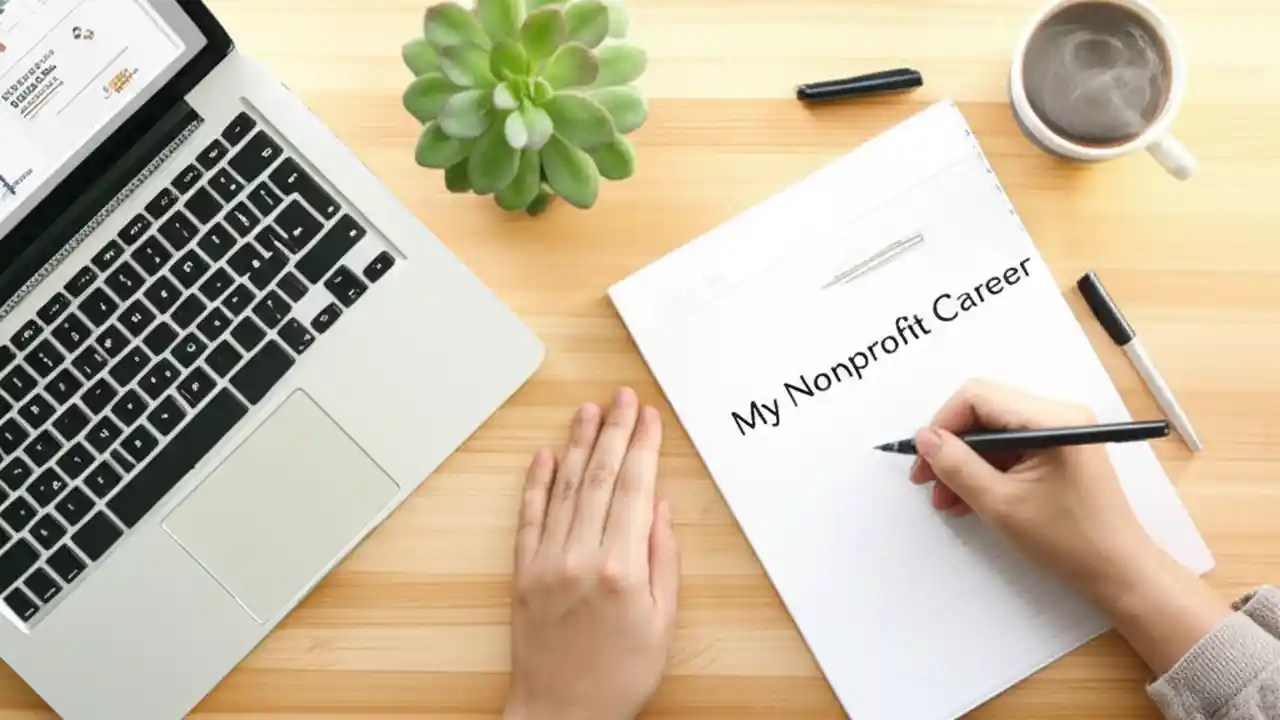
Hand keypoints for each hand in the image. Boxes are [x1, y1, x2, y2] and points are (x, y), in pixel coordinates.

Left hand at [505, 388, 678, 719]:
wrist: (563, 713)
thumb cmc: (618, 676)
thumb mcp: (663, 622)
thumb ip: (663, 559)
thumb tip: (661, 509)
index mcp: (622, 568)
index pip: (636, 488)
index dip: (644, 446)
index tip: (649, 417)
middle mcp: (580, 556)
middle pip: (602, 477)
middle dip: (615, 431)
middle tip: (622, 398)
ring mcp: (547, 561)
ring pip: (566, 487)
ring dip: (579, 444)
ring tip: (589, 411)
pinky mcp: (523, 572)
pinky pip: (530, 516)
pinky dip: (538, 482)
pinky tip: (548, 455)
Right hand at [908, 379, 1156, 596]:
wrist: (1117, 570)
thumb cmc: (1067, 540)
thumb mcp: (1000, 504)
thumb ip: (957, 465)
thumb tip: (924, 438)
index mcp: (1051, 419)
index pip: (978, 397)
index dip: (943, 424)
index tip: (924, 461)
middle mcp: (1058, 415)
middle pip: (984, 412)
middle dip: (951, 447)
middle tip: (928, 482)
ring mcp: (1060, 432)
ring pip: (993, 433)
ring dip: (965, 463)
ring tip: (946, 500)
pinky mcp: (1059, 450)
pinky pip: (1010, 448)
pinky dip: (986, 470)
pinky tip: (968, 499)